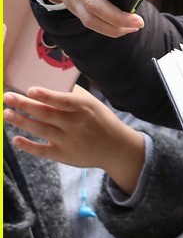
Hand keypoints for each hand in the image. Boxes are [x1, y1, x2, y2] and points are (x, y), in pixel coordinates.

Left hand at [4, 84, 144, 191]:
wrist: (116, 148)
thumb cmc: (100, 120)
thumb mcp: (93, 104)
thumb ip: (72, 94)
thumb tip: (47, 81)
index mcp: (83, 108)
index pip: (63, 101)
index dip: (46, 95)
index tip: (30, 90)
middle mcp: (76, 125)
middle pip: (47, 114)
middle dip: (25, 105)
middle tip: (7, 97)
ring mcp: (69, 141)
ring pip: (41, 130)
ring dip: (22, 121)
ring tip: (7, 113)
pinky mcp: (64, 155)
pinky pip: (43, 151)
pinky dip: (28, 146)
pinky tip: (16, 138)